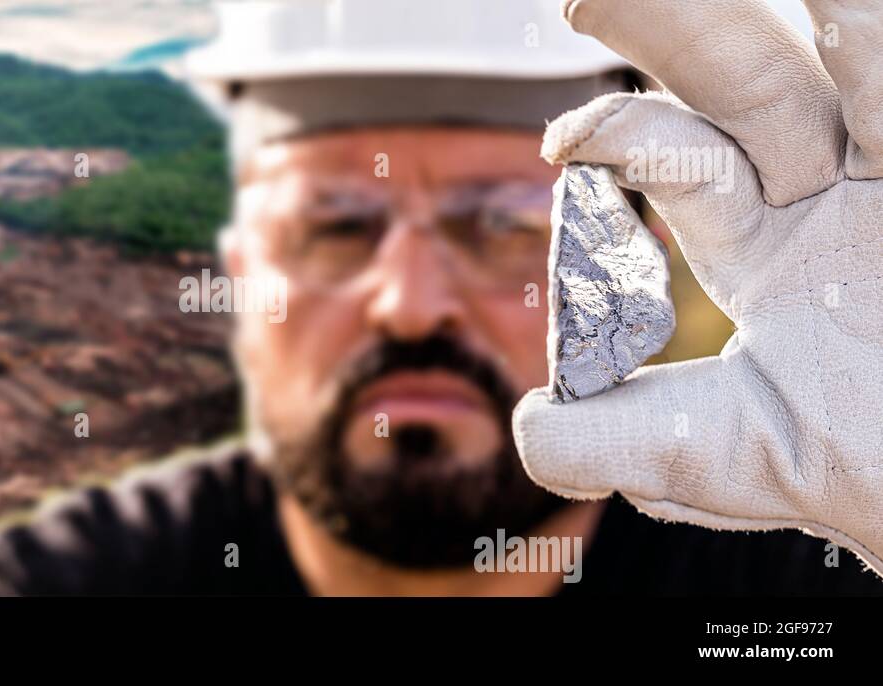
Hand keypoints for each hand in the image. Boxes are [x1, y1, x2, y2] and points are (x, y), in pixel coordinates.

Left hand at [513, 0, 882, 574]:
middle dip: (677, 30)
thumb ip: (615, 440)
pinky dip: (880, 52)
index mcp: (762, 239)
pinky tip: (852, 4)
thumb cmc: (856, 466)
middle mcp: (832, 191)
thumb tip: (526, 421)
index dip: (623, 135)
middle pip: (752, 87)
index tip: (564, 141)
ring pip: (853, 75)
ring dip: (824, 16)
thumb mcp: (721, 459)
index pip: (682, 157)